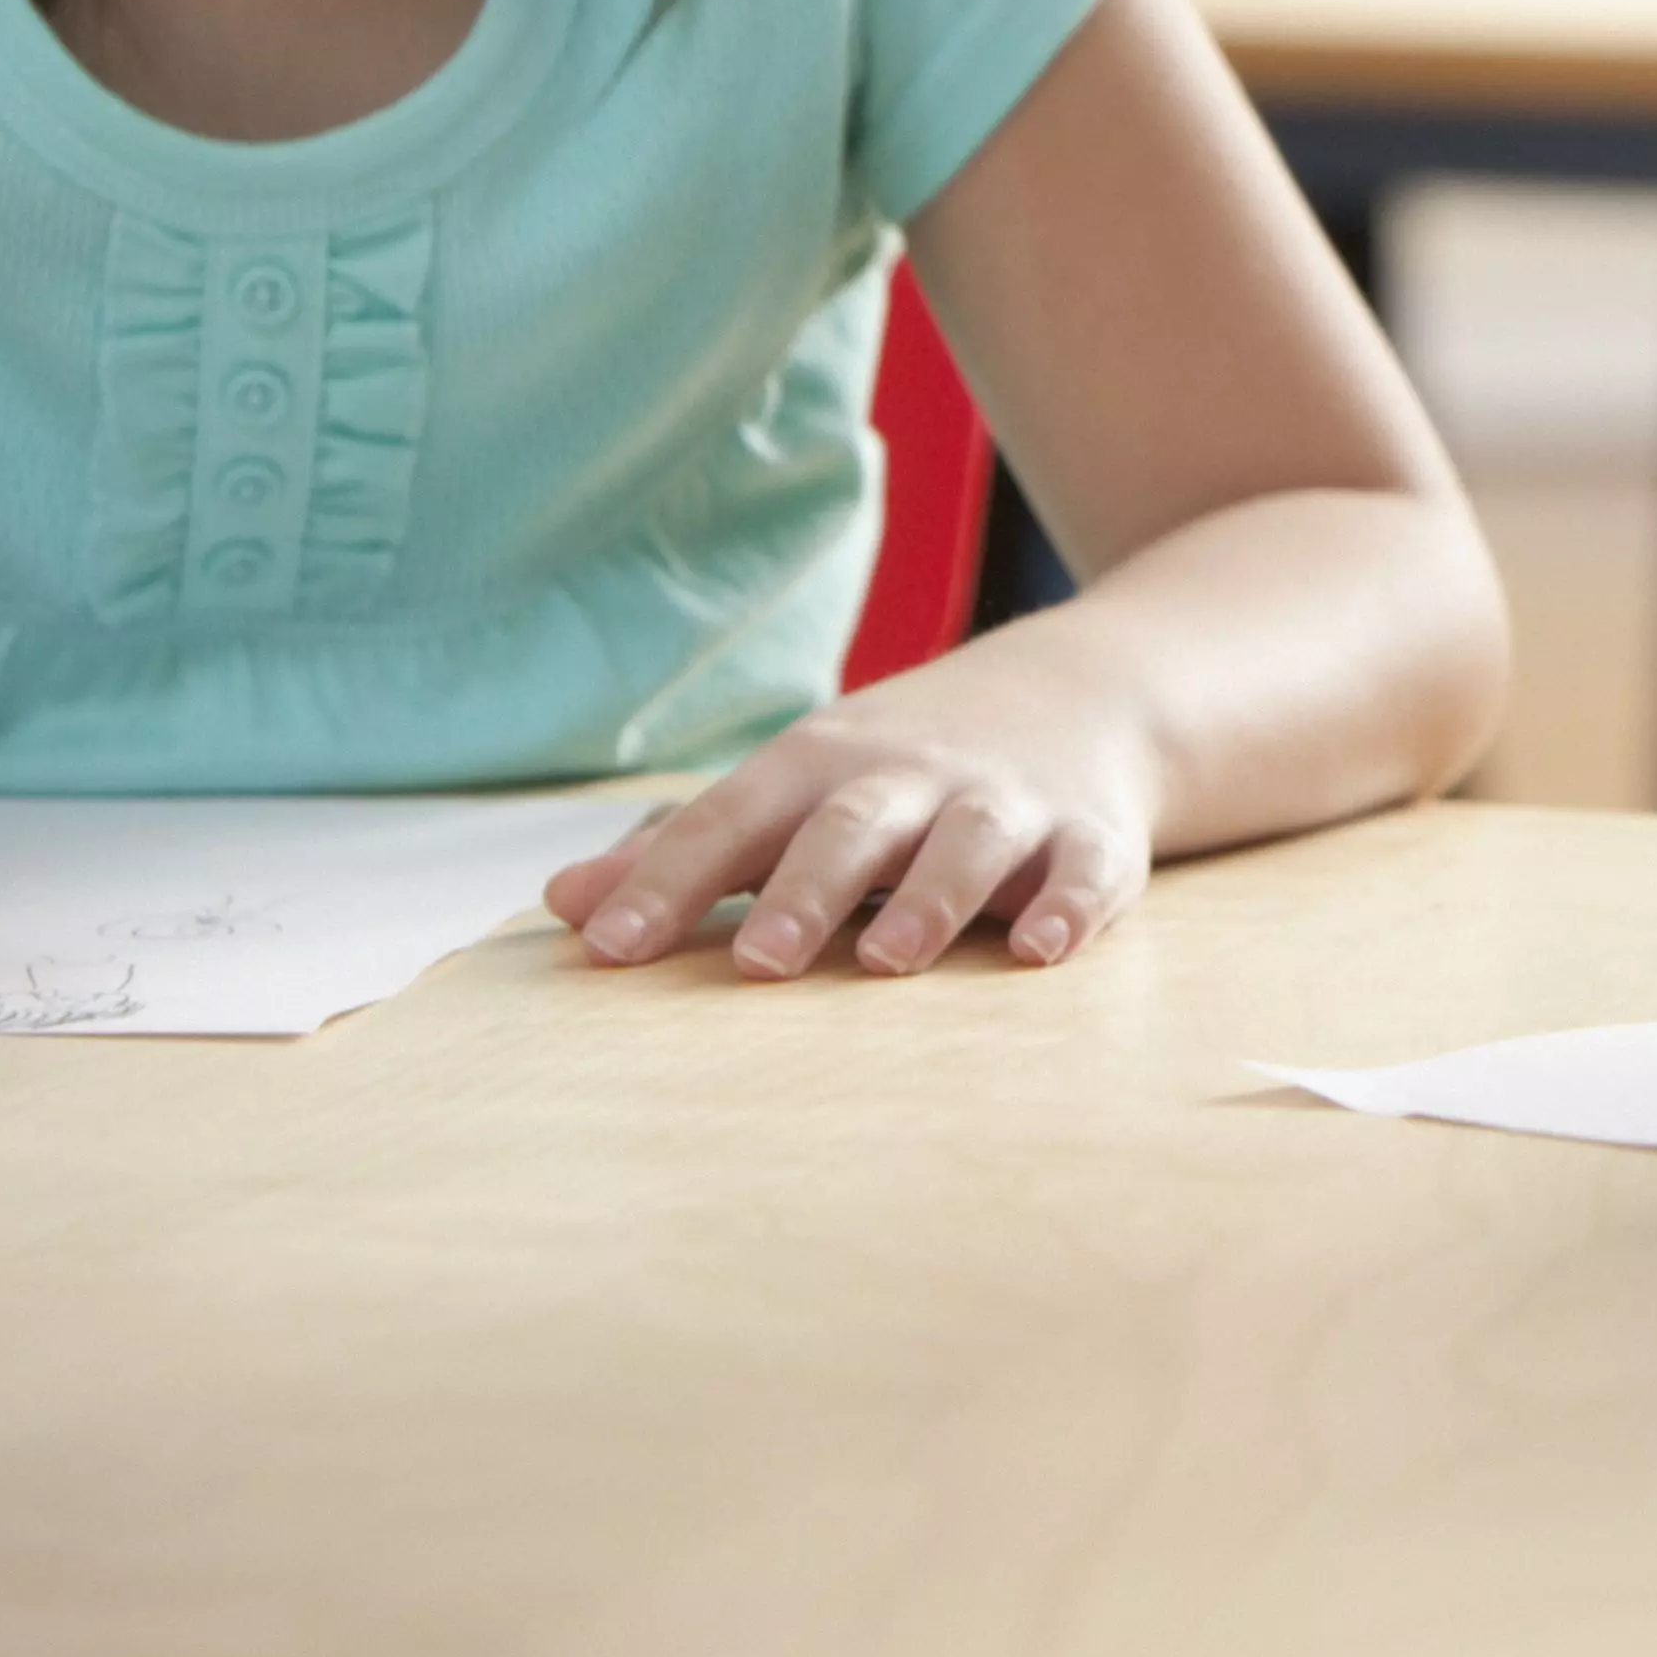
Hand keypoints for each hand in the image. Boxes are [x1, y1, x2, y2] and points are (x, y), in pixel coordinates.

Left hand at [544, 671, 1163, 979]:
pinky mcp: (1094, 838)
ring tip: (889, 961)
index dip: (668, 883)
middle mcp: (913, 777)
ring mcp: (1009, 803)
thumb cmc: (907, 768)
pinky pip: (1087, 871)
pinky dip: (1069, 906)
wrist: (1092, 693)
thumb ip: (689, 850)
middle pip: (852, 825)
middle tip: (758, 963)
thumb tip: (563, 902)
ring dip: (931, 897)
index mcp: (823, 767)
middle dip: (807, 890)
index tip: (608, 948)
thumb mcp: (798, 788)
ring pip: (969, 841)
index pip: (732, 821)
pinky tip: (1040, 950)